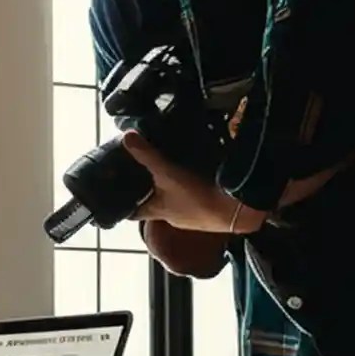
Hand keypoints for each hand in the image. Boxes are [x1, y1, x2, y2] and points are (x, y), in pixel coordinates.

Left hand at [122, 132, 267, 233]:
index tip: (116, 192)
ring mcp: (191, 218)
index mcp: (156, 212)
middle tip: (142, 173)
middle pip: (153, 206)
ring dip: (171, 191)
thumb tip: (126, 137)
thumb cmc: (197, 196)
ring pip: (174, 203)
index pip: (131, 212)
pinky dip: (192, 191)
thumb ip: (147, 156)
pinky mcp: (209, 213)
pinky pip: (195, 201)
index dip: (123, 203)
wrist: (238, 211)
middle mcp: (170, 218)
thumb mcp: (167, 173)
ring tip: (168, 170)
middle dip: (148, 192)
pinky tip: (196, 177)